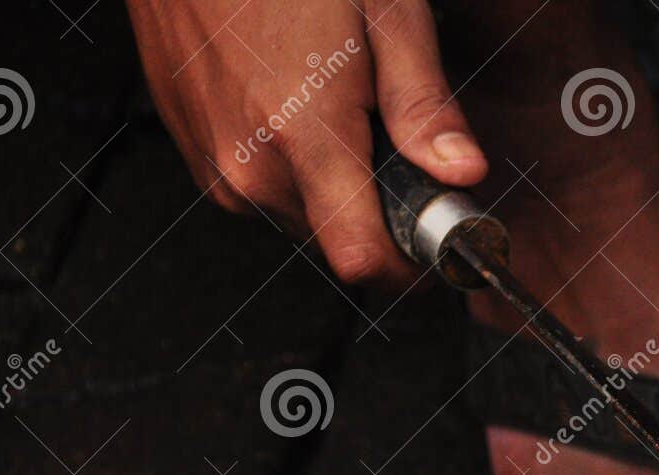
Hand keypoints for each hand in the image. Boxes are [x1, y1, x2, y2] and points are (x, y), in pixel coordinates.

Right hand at [126, 0, 486, 288]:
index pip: (365, 260)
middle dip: (383, 208)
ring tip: (340, 104)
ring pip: (306, 216)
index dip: (414, 265)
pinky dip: (295, 163)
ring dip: (338, 184)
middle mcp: (251, 167)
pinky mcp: (196, 150)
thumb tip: (462, 172)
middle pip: (342, 239)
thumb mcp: (385, 11)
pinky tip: (296, 100)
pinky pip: (264, 187)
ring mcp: (215, 164)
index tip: (444, 239)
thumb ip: (423, 104)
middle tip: (397, 140)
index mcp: (304, 138)